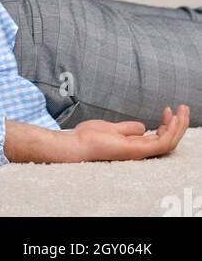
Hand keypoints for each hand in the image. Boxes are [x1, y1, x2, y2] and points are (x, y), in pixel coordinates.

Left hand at [65, 104, 188, 161]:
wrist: (77, 143)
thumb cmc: (90, 137)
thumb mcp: (113, 128)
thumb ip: (128, 129)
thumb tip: (143, 126)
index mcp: (135, 146)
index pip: (159, 139)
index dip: (168, 126)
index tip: (167, 110)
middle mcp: (140, 151)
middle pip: (168, 141)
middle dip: (179, 125)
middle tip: (184, 108)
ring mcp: (139, 152)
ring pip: (169, 143)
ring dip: (179, 126)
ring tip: (183, 110)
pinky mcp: (136, 150)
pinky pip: (162, 143)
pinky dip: (171, 131)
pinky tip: (173, 117)